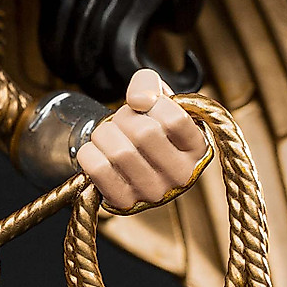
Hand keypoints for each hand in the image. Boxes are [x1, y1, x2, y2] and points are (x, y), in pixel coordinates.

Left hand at [77, 68, 208, 212]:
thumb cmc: (144, 124)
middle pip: (144, 134)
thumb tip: (139, 100)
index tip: (144, 105)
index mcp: (197, 148)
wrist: (124, 155)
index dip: (151, 103)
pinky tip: (98, 150)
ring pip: (119, 152)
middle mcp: (181, 175)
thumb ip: (148, 83)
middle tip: (122, 121)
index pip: (174, 119)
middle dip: (123, 118)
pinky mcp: (125, 202)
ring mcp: (154, 192)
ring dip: (104, 134)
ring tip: (109, 135)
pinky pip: (98, 170)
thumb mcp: (154, 96)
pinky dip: (89, 153)